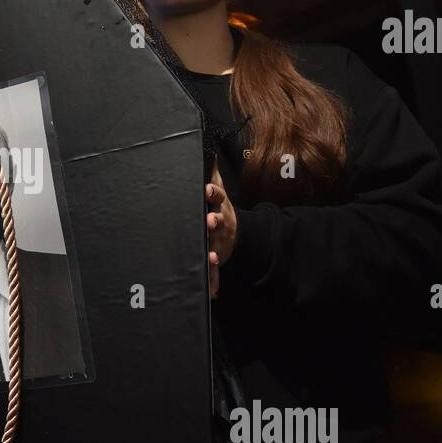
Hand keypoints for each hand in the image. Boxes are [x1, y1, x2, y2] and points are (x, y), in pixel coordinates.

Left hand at [206, 161, 236, 299]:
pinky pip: (212, 273)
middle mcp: (219, 224)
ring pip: (215, 246)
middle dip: (213, 221)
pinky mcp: (214, 259)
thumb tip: (206, 149)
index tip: (208, 189)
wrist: (235, 234)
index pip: (216, 197)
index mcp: (217, 207)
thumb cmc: (217, 208)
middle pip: (216, 221)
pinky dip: (213, 282)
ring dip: (212, 251)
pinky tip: (212, 292)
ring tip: (210, 255)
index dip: (212, 193)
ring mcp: (218, 243)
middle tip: (211, 220)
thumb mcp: (216, 190)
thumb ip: (210, 172)